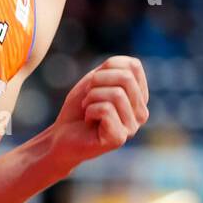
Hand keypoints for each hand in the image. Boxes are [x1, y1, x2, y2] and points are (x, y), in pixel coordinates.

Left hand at [45, 55, 148, 171]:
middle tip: (87, 96)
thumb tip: (133, 63)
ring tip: (87, 109)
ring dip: (91, 97)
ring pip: (116, 94)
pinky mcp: (119, 138)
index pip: (133, 66)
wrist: (61, 135)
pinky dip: (89, 110)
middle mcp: (141, 113)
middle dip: (97, 81)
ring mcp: (132, 127)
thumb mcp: (95, 80)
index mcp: (139, 97)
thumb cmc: (79, 107)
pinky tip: (88, 121)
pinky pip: (105, 110)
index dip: (107, 67)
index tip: (94, 82)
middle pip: (126, 78)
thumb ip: (114, 69)